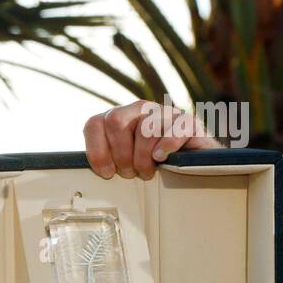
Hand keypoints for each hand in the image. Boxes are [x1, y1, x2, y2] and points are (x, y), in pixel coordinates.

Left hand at [83, 98, 223, 179]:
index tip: (107, 172)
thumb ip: (107, 159)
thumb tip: (91, 171)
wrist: (191, 165)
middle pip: (116, 121)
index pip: (94, 124)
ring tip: (148, 171)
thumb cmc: (153, 165)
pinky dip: (166, 147)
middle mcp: (139, 110)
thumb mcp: (125, 162)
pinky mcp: (188, 121)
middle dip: (121, 154)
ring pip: (144, 128)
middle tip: (130, 172)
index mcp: (119, 118)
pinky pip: (174, 129)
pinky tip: (162, 158)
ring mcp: (164, 113)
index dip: (97, 151)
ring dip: (143, 157)